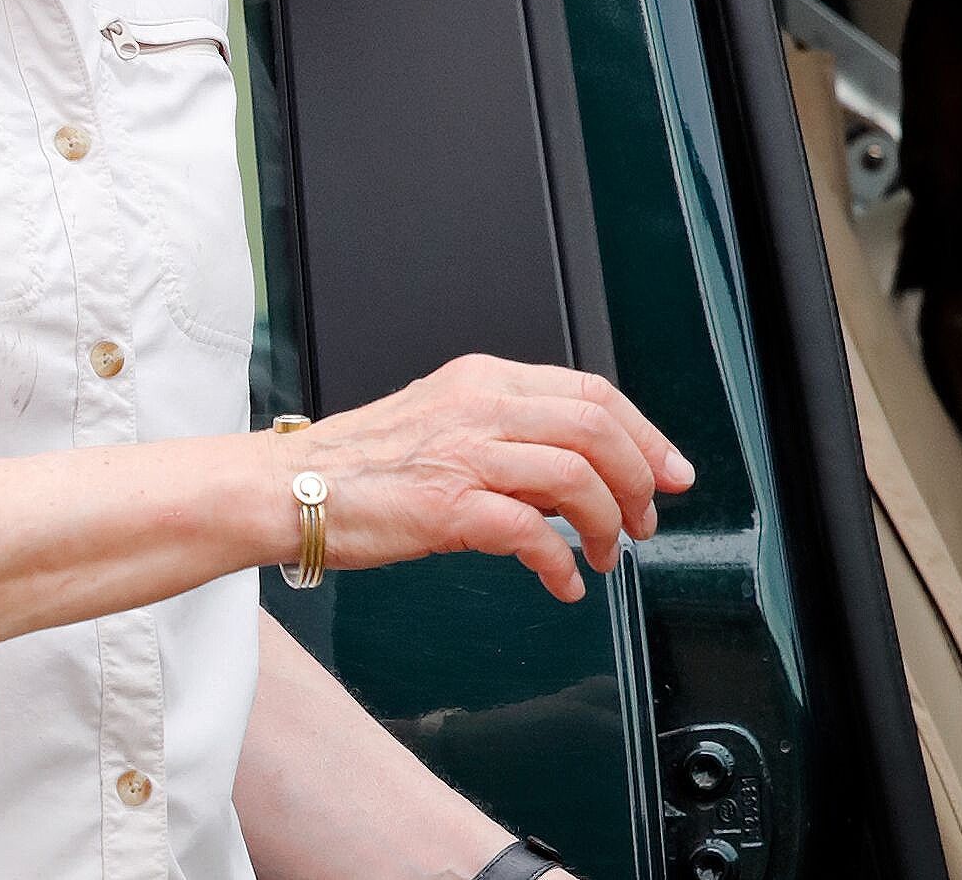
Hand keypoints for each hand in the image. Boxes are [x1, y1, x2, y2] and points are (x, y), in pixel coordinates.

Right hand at [263, 354, 695, 602]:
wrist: (291, 486)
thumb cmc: (362, 465)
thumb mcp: (444, 422)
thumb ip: (509, 435)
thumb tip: (580, 474)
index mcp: (480, 379)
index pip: (591, 390)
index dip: (646, 434)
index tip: (670, 471)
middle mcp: (476, 405)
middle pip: (596, 426)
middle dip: (639, 481)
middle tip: (642, 522)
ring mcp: (462, 452)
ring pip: (576, 474)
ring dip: (607, 524)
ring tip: (601, 555)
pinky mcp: (446, 504)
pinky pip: (532, 534)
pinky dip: (560, 564)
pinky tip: (559, 582)